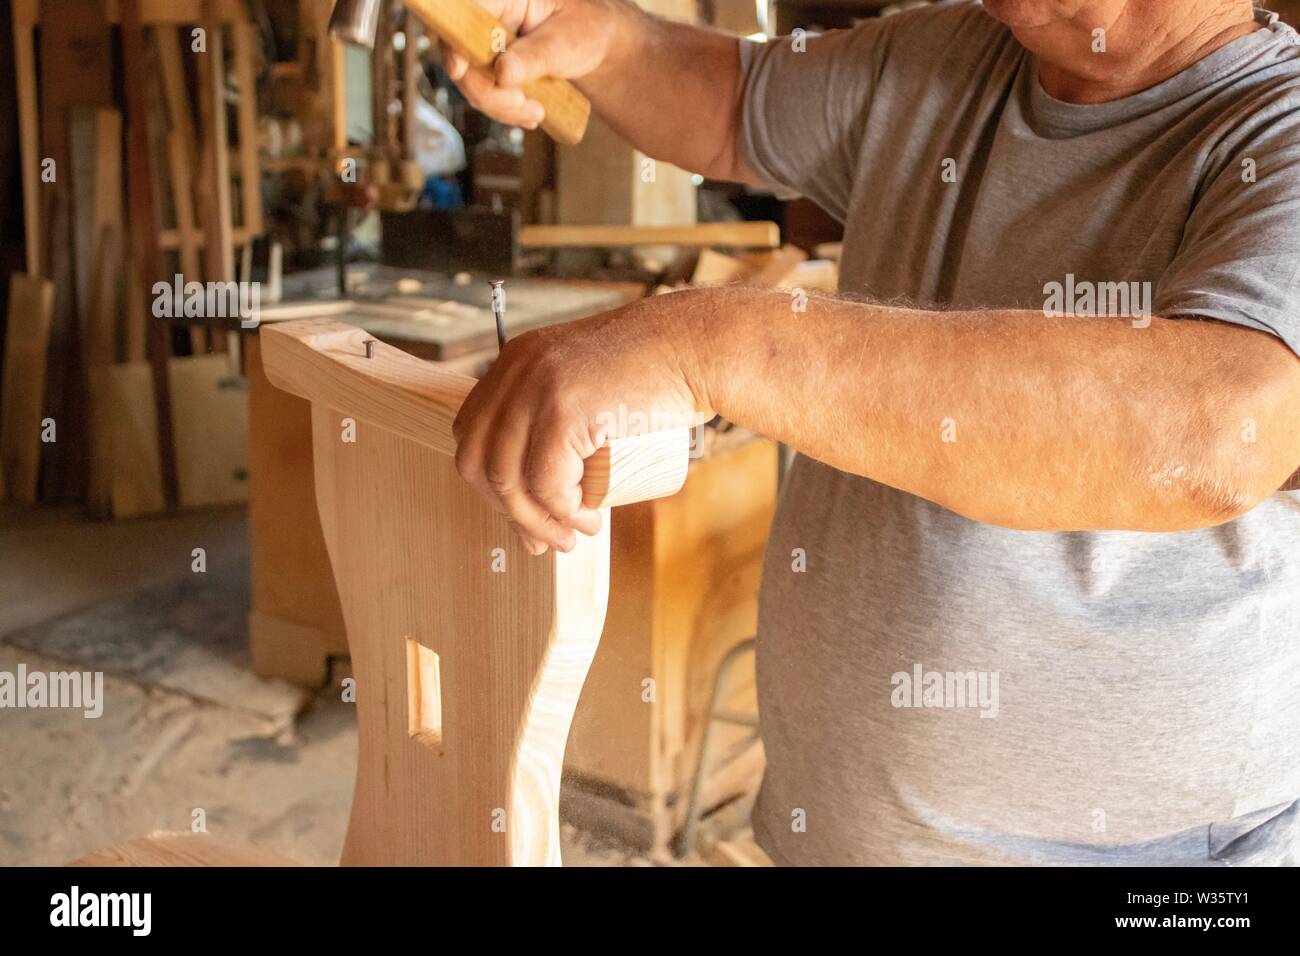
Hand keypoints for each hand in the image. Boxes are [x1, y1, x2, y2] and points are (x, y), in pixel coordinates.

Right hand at [441, 0, 617, 129]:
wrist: (595, 44)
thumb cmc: (585, 30)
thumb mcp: (567, 41)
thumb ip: (536, 56)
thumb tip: (503, 74)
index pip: (463, 12)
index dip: (453, 41)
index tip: (459, 69)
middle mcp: (486, 15)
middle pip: (459, 54)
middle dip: (487, 90)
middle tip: (523, 105)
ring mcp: (484, 42)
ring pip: (469, 80)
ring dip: (500, 106)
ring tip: (536, 112)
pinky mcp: (489, 65)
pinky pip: (483, 92)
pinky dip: (505, 110)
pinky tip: (530, 113)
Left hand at [452, 293, 711, 553]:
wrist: (699, 347)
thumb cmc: (657, 371)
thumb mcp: (589, 378)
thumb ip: (560, 404)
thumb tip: (540, 476)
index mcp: (515, 360)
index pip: (471, 433)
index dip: (489, 483)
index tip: (522, 513)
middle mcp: (517, 369)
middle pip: (477, 459)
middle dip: (506, 510)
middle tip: (543, 538)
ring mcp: (538, 387)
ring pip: (508, 478)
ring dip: (537, 522)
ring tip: (572, 536)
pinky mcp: (565, 409)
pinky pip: (545, 481)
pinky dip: (562, 513)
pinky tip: (587, 521)